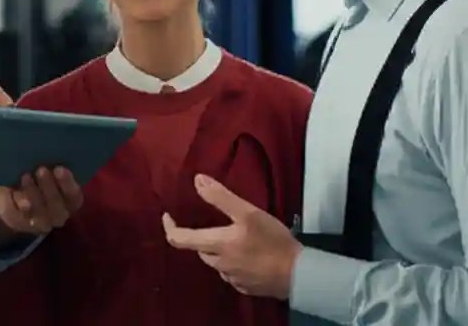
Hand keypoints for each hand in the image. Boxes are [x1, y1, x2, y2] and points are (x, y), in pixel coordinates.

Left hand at [0, 166, 83, 235]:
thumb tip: (45, 154)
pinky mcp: (20, 223)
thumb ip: (49, 167)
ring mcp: (40, 223)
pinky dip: (12, 200)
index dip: (68, 184)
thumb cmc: (38, 178)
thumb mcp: (46, 171)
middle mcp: (58, 215)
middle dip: (49, 188)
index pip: (74, 196)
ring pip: (38, 213)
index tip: (59, 168)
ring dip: (32, 194)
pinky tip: (10, 189)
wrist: (15, 196)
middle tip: (41, 170)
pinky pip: (17, 214)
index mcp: (70, 201)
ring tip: (25, 176)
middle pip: (57, 208)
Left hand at [162, 174, 300, 299]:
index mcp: (216, 245)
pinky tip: (249, 255)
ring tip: (236, 237)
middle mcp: (220, 265)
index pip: (179, 239)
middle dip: (203, 236)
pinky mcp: (247, 287)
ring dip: (220, 250)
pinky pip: (233, 273)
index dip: (170, 226)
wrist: (299, 274)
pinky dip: (234, 263)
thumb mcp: (247, 213)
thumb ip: (221, 197)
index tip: (168, 215)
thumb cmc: (272, 241)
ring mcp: (234, 278)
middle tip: (216, 224)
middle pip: (201, 249)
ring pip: (218, 262)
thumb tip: (197, 180)